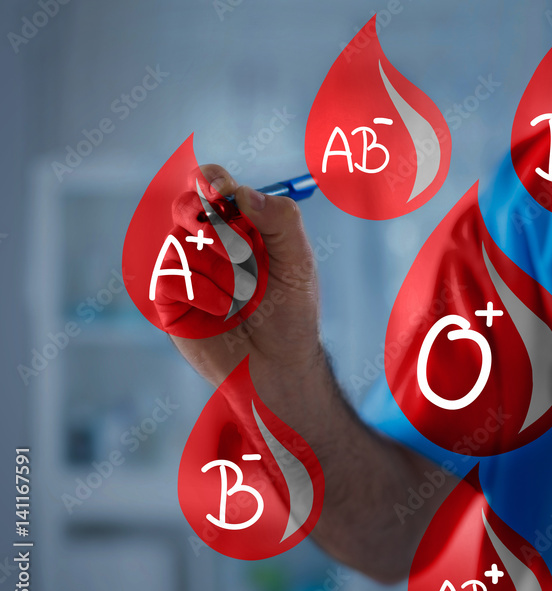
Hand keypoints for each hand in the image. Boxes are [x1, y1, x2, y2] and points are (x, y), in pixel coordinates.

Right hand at [167, 164, 324, 386]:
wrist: (279, 366)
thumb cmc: (291, 314)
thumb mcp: (298, 265)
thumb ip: (281, 222)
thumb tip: (243, 192)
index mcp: (239, 225)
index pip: (212, 184)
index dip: (210, 180)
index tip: (221, 190)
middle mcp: (207, 242)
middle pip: (187, 206)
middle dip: (211, 222)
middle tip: (237, 248)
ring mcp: (186, 269)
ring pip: (182, 244)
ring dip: (219, 269)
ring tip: (243, 295)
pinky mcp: (170, 300)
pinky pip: (170, 278)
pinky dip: (201, 292)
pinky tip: (222, 310)